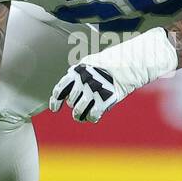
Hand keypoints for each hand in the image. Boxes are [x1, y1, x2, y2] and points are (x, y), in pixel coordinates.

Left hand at [49, 27, 177, 122]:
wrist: (127, 64)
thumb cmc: (109, 63)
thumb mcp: (89, 64)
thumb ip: (77, 74)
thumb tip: (68, 86)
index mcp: (76, 72)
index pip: (60, 89)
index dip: (55, 101)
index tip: (54, 109)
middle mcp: (82, 82)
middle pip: (71, 102)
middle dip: (74, 106)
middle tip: (78, 108)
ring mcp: (92, 92)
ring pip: (78, 111)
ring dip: (79, 115)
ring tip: (81, 116)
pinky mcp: (103, 100)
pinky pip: (92, 115)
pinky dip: (92, 117)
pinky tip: (94, 116)